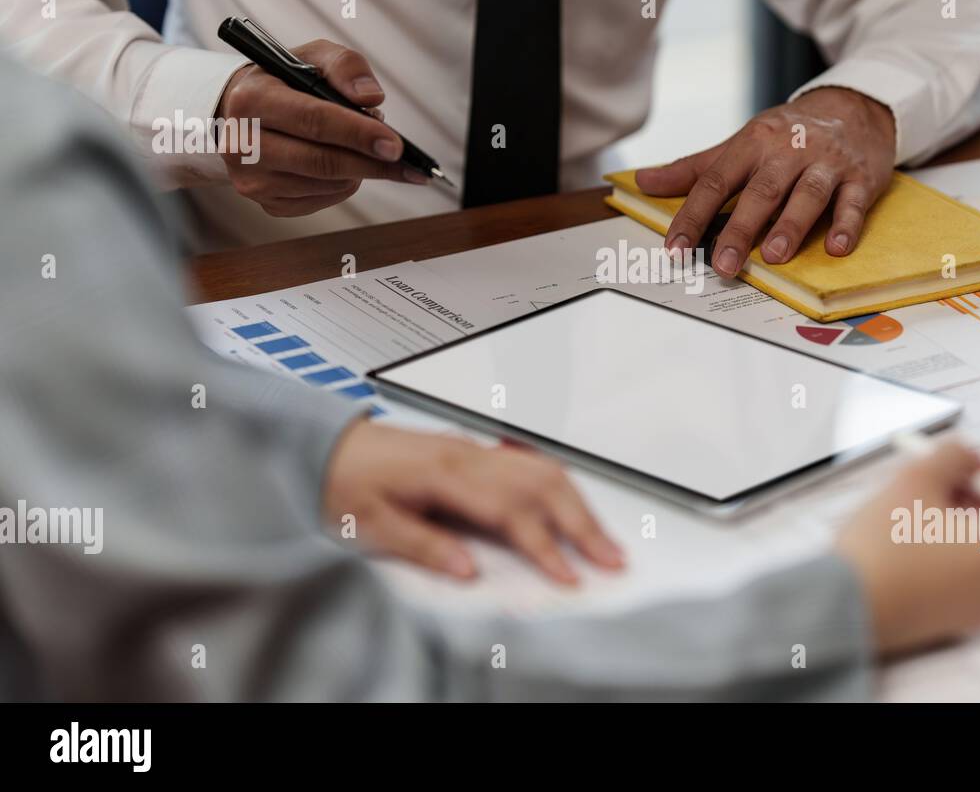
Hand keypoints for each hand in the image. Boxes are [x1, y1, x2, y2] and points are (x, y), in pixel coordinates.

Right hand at [217, 39, 427, 216]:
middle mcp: (242, 145)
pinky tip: (344, 167)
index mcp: (252, 100)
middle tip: (405, 162)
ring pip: (327, 185)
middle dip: (371, 162)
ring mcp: (252, 179)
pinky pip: (322, 200)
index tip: (394, 144)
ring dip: (359, 171)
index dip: (358, 134)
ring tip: (367, 149)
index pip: (314, 121)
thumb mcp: (311, 57)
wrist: (241, 113)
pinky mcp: (267, 202)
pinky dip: (343, 185)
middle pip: (322, 162)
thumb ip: (345, 66)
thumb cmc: (283, 81)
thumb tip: (372, 98)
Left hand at [323, 421, 623, 584]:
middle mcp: (469, 457)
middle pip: (543, 488)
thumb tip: (471, 570)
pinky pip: (529, 461)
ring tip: (604, 537)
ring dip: (579, 504)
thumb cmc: (343, 483)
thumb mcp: (371, 524)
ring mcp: (475, 449)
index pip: (511, 514)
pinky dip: (560, 482)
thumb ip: (424, 545)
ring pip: (543, 471)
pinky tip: (574, 499)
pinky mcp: (474, 450)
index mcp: (446, 475)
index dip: (545, 548)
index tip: (569, 576)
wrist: (325, 444)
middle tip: (613, 558)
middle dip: (583, 525)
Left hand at [634, 87, 895, 276]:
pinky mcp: (860, 176)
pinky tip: (836, 247)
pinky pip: (853, 202)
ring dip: (792, 225)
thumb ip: (695, 168)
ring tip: (775, 256)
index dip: (693, 215)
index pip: (715, 181)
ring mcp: (826, 163)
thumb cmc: (788, 134)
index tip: (675, 248)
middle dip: (741, 229)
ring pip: (808, 194)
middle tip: (724, 264)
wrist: (853, 107)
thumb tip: (644, 181)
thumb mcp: (742, 143)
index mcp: (752, 143)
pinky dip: (846, 224)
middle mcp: (788, 151)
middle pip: (761, 191)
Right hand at [834, 441, 979, 656]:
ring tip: (914, 506)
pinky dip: (945, 548)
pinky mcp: (949, 618)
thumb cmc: (882, 551)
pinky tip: (907, 535)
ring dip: (956, 519)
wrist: (841, 607)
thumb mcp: (917, 481)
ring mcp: (976, 609)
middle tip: (938, 477)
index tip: (974, 467)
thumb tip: (969, 456)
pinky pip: (962, 573)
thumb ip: (954, 457)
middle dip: (977, 496)